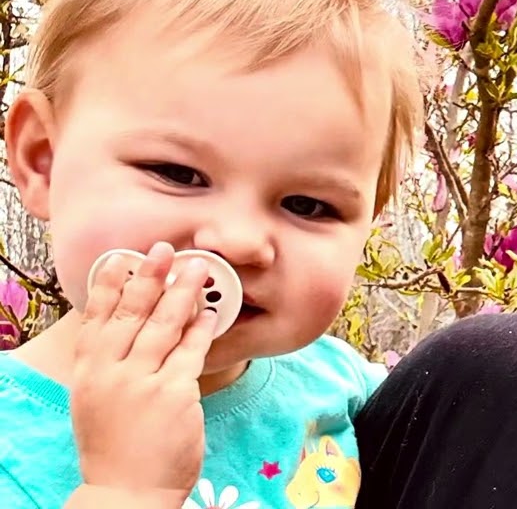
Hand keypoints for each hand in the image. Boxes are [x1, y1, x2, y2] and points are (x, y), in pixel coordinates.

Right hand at [69, 242, 217, 498]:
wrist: (127, 492)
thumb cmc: (115, 449)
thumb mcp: (97, 402)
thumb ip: (109, 366)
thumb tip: (124, 329)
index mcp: (89, 373)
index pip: (97, 319)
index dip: (111, 285)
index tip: (123, 258)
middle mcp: (111, 373)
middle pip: (132, 314)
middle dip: (150, 276)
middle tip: (165, 249)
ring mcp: (142, 383)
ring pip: (165, 326)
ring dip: (182, 292)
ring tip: (198, 268)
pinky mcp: (174, 394)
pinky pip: (191, 351)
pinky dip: (201, 328)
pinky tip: (209, 312)